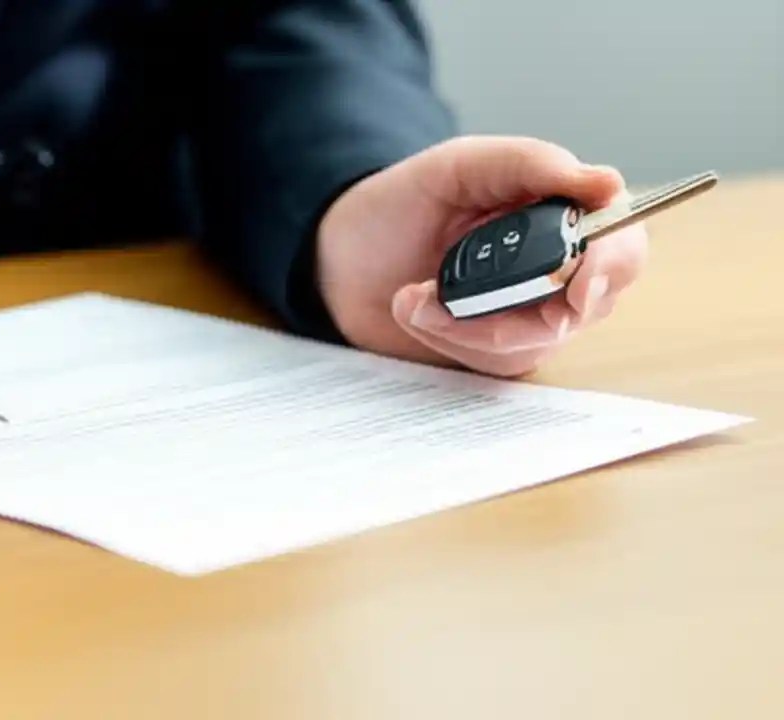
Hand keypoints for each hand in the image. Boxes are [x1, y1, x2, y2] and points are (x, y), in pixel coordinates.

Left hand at [316, 135, 645, 376]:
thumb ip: (530, 165)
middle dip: (524, 306)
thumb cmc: (406, 201)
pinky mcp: (500, 349)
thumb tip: (607, 184)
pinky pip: (498, 360)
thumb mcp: (461, 164)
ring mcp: (534, 313)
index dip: (613, 263)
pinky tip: (415, 309)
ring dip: (468, 322)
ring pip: (538, 337)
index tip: (579, 281)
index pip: (624, 241)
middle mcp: (562, 267)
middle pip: (591, 302)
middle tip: (455, 296)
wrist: (345, 255)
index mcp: (565, 212)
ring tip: (414, 294)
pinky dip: (451, 336)